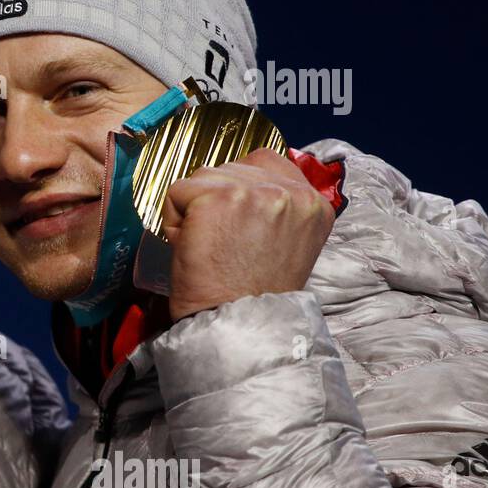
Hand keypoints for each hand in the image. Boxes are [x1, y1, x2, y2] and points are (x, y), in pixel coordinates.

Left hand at [162, 148, 335, 322]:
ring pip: (202, 178)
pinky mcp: (218, 197)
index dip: (239, 190)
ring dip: (194, 211)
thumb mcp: (287, 244)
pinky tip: (194, 248)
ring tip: (212, 248)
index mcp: (313, 202)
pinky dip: (174, 221)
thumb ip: (276, 209)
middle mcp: (291, 191)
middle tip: (225, 247)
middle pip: (230, 168)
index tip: (237, 225)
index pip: (266, 162)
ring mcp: (255, 191)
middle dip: (215, 202)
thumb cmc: (252, 295)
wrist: (239, 326)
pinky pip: (177, 193)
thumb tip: (244, 183)